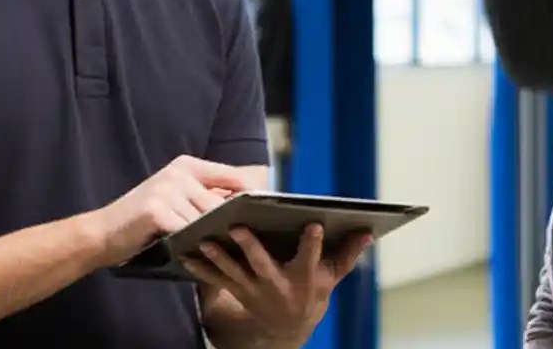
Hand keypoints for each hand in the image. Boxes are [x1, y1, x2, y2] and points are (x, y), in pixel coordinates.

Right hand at [93, 155, 253, 265]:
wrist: (103, 232)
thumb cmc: (145, 220)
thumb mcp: (176, 198)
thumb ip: (205, 197)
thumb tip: (244, 207)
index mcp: (187, 165)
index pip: (233, 176)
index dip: (250, 196)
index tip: (265, 214)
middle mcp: (179, 172)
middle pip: (221, 203)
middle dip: (229, 224)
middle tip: (244, 242)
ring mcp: (167, 189)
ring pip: (204, 220)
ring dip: (209, 239)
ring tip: (215, 252)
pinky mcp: (156, 210)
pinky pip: (186, 232)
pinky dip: (191, 246)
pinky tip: (193, 255)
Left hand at [184, 223, 372, 343]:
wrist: (287, 329)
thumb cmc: (312, 292)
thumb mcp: (332, 275)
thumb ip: (348, 252)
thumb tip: (368, 229)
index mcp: (304, 277)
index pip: (310, 257)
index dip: (313, 242)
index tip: (313, 223)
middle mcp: (278, 284)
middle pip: (263, 264)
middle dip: (251, 247)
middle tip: (239, 227)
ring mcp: (254, 290)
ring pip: (234, 271)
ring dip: (218, 256)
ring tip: (204, 239)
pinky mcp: (236, 292)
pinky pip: (214, 280)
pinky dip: (199, 267)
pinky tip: (185, 253)